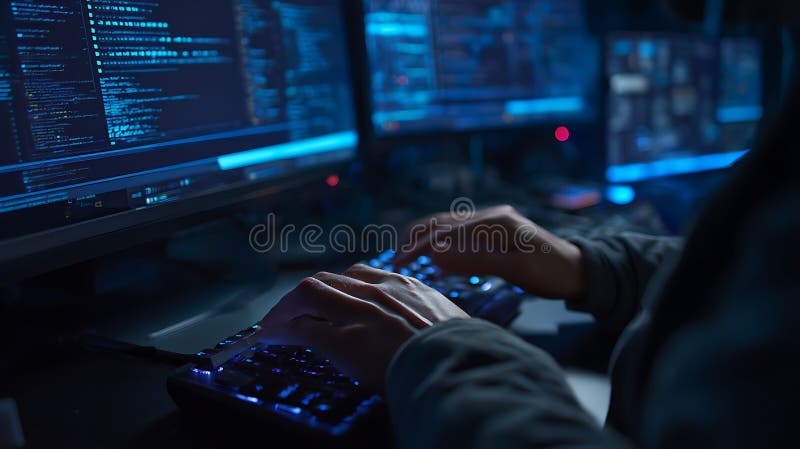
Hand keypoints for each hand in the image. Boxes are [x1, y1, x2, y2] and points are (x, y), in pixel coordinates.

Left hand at [260, 264, 468, 391]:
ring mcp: (357, 312)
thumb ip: (431, 318)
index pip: (359, 274)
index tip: (330, 298)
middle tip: (292, 311)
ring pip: (307, 294)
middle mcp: (376, 291)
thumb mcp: (449, 322)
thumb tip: (432, 331)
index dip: (337, 286)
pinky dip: (279, 329)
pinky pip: (299, 327)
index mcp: (404, 286)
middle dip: (304, 294)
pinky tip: (268, 338)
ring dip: (286, 308)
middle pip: (327, 280)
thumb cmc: (462, 351)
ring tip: (273, 323)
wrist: (458, 365)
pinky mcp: (341, 339)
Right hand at [396, 205, 586, 299]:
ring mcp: (491, 222)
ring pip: (446, 225)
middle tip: (395, 263)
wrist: (579, 270)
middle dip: (414, 240)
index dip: (418, 248)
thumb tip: (435, 255)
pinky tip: (431, 256)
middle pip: (441, 223)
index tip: (398, 267)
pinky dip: (438, 242)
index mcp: (493, 221)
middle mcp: (489, 216)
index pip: (444, 232)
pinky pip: (458, 233)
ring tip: (404, 258)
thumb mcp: (516, 269)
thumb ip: (475, 260)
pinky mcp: (493, 231)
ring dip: (424, 239)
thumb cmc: (551, 273)